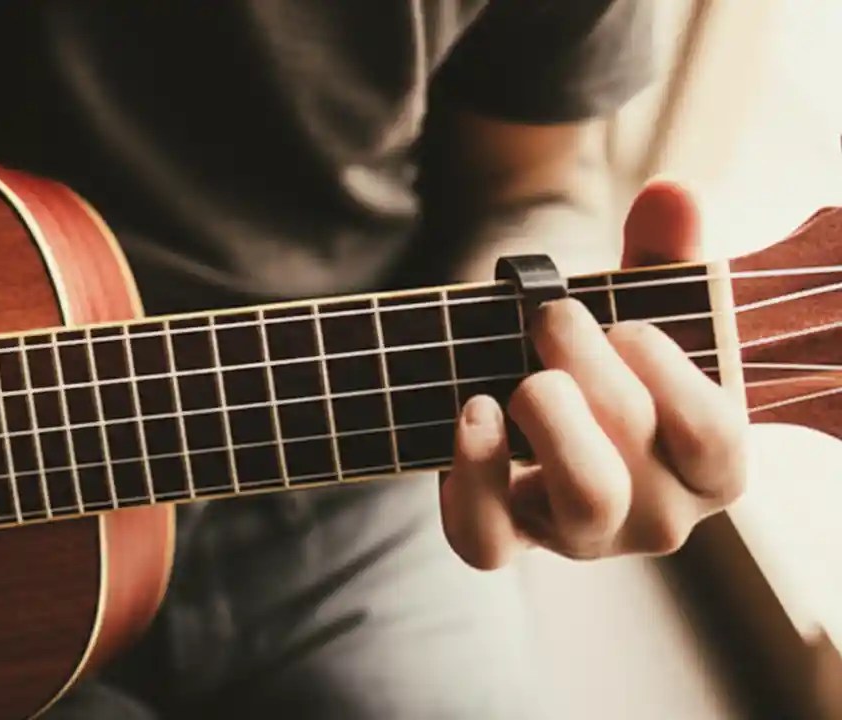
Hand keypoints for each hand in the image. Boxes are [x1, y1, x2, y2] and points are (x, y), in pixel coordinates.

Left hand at [440, 181, 747, 567]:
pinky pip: (486, 538)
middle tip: (554, 320)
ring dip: (546, 414)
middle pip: (634, 448)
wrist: (545, 404)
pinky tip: (472, 412)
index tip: (624, 324)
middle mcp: (659, 514)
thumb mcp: (644, 308)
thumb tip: (672, 194)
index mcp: (712, 464)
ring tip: (523, 375)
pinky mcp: (511, 539)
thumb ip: (666, 254)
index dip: (664, 368)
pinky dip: (473, 473)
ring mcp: (583, 536)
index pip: (712, 433)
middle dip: (584, 363)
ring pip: (583, 499)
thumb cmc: (611, 363)